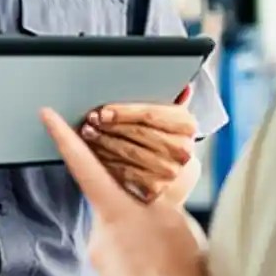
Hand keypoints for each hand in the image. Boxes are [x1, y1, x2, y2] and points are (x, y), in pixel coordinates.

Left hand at [42, 108, 211, 275]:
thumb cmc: (180, 275)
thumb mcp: (175, 220)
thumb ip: (159, 195)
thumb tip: (154, 182)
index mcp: (115, 212)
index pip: (83, 165)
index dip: (64, 138)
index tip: (47, 115)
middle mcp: (101, 232)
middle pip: (105, 193)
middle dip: (125, 185)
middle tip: (152, 200)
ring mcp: (102, 253)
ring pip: (116, 221)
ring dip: (136, 221)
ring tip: (166, 240)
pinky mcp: (107, 270)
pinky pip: (117, 244)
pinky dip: (135, 243)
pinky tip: (156, 254)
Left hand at [80, 86, 199, 203]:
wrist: (176, 178)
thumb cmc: (166, 140)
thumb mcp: (170, 118)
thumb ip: (168, 100)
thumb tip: (181, 88)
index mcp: (186, 125)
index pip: (150, 115)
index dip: (123, 112)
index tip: (103, 112)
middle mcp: (182, 149)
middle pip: (137, 133)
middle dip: (110, 126)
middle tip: (90, 121)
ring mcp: (170, 170)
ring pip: (129, 152)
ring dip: (104, 142)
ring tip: (89, 134)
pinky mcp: (156, 187)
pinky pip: (125, 171)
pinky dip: (107, 161)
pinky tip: (97, 153)